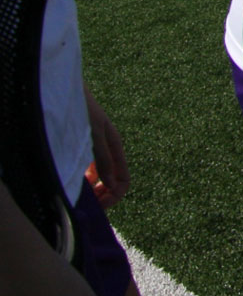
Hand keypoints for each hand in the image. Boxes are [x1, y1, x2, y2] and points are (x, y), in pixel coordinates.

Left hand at [83, 87, 128, 209]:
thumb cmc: (81, 109)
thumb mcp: (93, 135)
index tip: (99, 206)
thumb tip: (113, 184)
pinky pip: (90, 170)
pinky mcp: (86, 147)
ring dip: (94, 190)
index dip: (114, 196)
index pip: (124, 181)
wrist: (67, 90)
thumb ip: (103, 159)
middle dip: (104, 196)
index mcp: (115, 148)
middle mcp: (108, 151)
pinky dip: (85, 180)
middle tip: (87, 205)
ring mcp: (97, 149)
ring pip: (101, 178)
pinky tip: (75, 180)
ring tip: (79, 194)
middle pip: (114, 183)